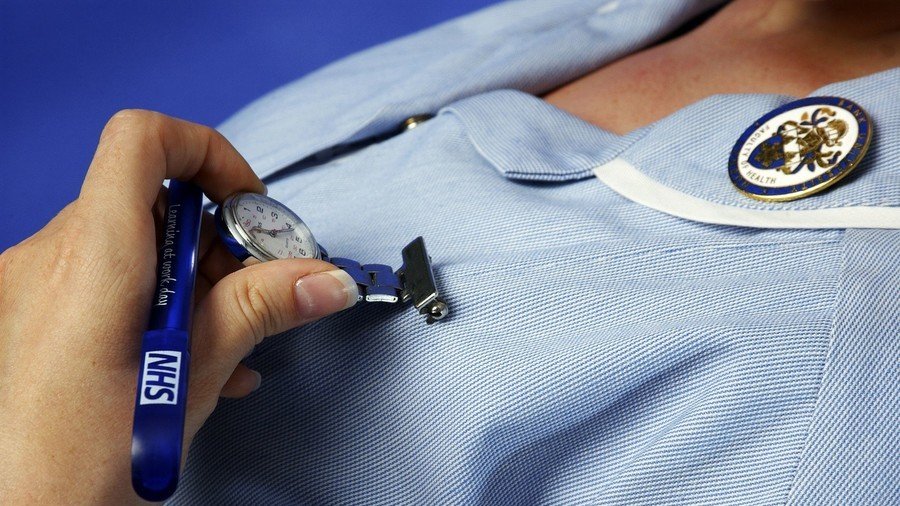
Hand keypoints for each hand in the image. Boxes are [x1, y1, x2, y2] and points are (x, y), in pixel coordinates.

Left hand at [0, 110, 357, 502]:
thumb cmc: (76, 471)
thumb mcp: (190, 379)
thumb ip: (260, 311)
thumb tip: (323, 279)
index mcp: (92, 260)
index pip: (143, 139)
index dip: (206, 153)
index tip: (247, 204)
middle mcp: (49, 259)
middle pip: (148, 200)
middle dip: (215, 239)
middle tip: (253, 291)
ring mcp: (32, 287)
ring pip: (130, 246)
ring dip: (191, 280)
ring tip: (225, 342)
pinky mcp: (29, 317)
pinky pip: (103, 281)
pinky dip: (155, 302)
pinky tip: (192, 357)